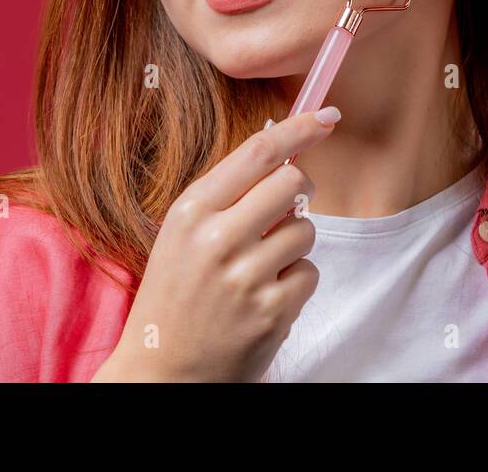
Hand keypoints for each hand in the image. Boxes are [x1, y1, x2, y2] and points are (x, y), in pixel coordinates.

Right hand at [99, 109, 337, 381]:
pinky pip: (310, 273)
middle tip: (283, 211)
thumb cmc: (174, 295)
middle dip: (298, 192)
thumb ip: (227, 194)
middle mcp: (218, 238)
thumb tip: (286, 153)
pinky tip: (265, 297)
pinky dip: (295, 283)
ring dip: (294, 244)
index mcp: (192, 211)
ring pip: (307, 230)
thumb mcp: (181, 233)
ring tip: (260, 267)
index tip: (326, 117)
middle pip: (293, 183)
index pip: (259, 152)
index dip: (300, 129)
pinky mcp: (271, 313)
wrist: (161, 371)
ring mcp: (246, 277)